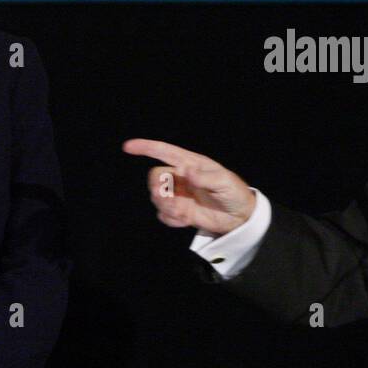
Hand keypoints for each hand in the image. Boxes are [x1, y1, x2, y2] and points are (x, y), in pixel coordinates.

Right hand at [122, 139, 255, 234]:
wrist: (239, 217)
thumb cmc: (234, 193)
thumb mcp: (224, 182)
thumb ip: (205, 177)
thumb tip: (186, 171)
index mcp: (190, 163)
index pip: (164, 151)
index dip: (146, 147)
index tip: (128, 147)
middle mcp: (180, 177)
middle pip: (155, 177)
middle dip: (157, 188)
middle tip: (169, 197)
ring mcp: (179, 195)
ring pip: (156, 197)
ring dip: (165, 205)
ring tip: (182, 211)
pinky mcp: (179, 212)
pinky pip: (163, 215)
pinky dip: (171, 219)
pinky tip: (186, 220)